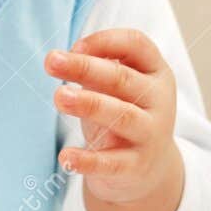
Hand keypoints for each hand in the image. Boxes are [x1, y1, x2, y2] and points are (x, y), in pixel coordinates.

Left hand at [44, 28, 184, 210]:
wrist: (150, 169)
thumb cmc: (124, 114)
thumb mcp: (116, 87)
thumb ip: (97, 67)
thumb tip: (66, 57)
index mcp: (155, 72)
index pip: (136, 44)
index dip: (104, 41)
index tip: (74, 47)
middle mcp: (159, 100)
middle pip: (123, 78)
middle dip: (85, 67)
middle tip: (52, 61)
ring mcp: (150, 134)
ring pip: (122, 116)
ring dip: (89, 104)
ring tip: (59, 96)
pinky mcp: (136, 166)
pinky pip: (111, 163)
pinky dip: (87, 160)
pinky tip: (65, 157)